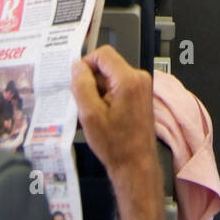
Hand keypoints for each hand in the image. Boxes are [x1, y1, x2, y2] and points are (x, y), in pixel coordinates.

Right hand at [71, 46, 163, 219]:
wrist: (135, 165)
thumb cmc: (116, 144)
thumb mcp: (89, 114)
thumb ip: (81, 85)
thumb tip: (77, 66)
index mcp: (128, 79)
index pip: (102, 54)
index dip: (85, 65)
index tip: (77, 82)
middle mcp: (139, 79)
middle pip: (106, 66)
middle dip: (91, 81)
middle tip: (85, 104)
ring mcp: (141, 87)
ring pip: (110, 77)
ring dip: (98, 91)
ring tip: (93, 114)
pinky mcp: (140, 96)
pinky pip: (117, 87)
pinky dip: (106, 97)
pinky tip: (100, 116)